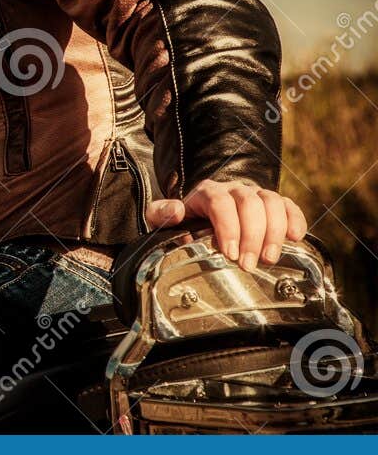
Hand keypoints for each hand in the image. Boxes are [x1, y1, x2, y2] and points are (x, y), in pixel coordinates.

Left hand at [145, 179, 308, 270]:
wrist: (202, 215)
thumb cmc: (184, 221)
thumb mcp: (163, 217)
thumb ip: (160, 213)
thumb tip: (176, 212)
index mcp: (207, 192)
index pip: (220, 202)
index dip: (228, 227)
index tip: (230, 253)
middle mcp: (233, 189)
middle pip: (249, 203)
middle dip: (251, 236)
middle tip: (248, 265)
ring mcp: (255, 194)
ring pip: (272, 202)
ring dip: (274, 232)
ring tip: (268, 259)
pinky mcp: (273, 204)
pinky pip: (288, 205)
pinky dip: (295, 219)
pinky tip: (295, 238)